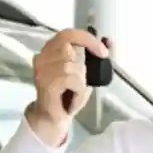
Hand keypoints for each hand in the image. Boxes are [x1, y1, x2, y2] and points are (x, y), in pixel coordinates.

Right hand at [26, 28, 110, 146]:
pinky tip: (72, 96)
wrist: (53, 119)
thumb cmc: (67, 95)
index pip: (67, 34)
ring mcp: (42, 71)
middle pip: (69, 50)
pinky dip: (77, 89)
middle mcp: (42, 58)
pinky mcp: (45, 84)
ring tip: (74, 91)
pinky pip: (71, 79)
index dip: (87, 39)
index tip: (103, 51)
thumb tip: (110, 41)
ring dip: (80, 81)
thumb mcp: (85, 73)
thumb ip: (95, 56)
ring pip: (71, 66)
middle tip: (80, 81)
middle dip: (82, 67)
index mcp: (50, 51)